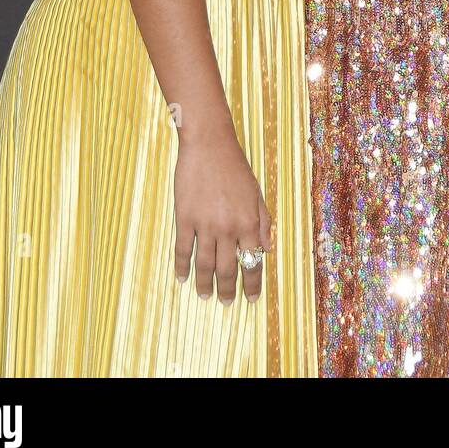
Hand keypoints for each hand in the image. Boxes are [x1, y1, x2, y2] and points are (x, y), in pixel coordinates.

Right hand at [172, 128, 271, 305]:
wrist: (209, 144)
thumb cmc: (235, 166)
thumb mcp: (257, 193)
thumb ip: (263, 222)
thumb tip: (266, 249)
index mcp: (249, 223)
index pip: (252, 263)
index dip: (251, 284)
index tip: (250, 299)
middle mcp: (228, 228)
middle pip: (227, 269)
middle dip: (228, 290)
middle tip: (226, 303)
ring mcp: (205, 224)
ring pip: (204, 264)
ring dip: (205, 284)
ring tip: (204, 296)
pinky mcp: (184, 217)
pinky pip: (182, 249)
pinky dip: (182, 266)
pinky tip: (182, 277)